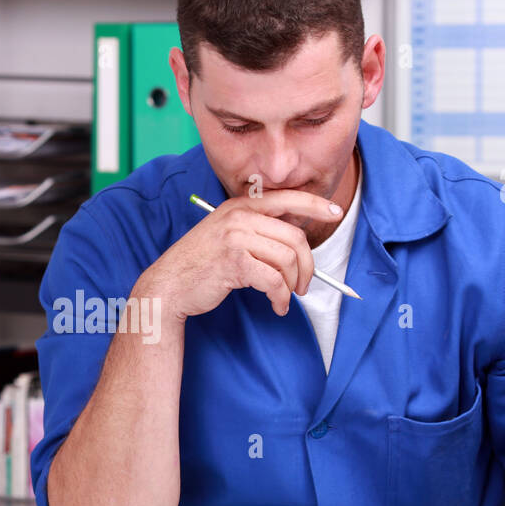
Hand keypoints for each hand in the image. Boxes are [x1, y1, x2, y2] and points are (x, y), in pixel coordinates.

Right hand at [137, 190, 345, 320]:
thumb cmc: (201, 265)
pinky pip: (274, 280)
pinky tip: (277, 306)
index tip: (334, 212)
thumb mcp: (228, 235)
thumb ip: (256, 229)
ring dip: (292, 285)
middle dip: (307, 266)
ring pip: (287, 260)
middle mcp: (239, 216)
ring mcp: (236, 237)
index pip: (286, 198)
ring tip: (286, 297)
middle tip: (304, 285)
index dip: (314, 205)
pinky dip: (281, 298)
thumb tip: (297, 238)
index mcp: (240, 206)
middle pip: (294, 237)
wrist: (169, 285)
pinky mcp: (235, 262)